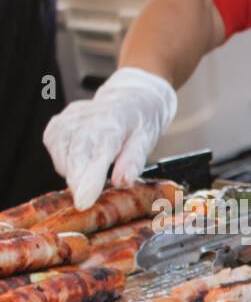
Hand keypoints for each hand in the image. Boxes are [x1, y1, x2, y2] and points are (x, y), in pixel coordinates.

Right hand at [43, 67, 176, 208]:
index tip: (83, 201)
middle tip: (85, 201)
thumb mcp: (146, 141)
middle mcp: (86, 118)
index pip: (98, 154)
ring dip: (72, 171)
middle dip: (77, 182)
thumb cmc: (139, 124)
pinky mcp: (58, 122)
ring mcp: (68, 119)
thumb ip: (133, 161)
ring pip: (61, 154)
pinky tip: (79, 161)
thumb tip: (122, 182)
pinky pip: (54, 147)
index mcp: (113, 123)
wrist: (129, 100)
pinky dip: (64, 161)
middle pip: (74, 156)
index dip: (89, 180)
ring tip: (90, 173)